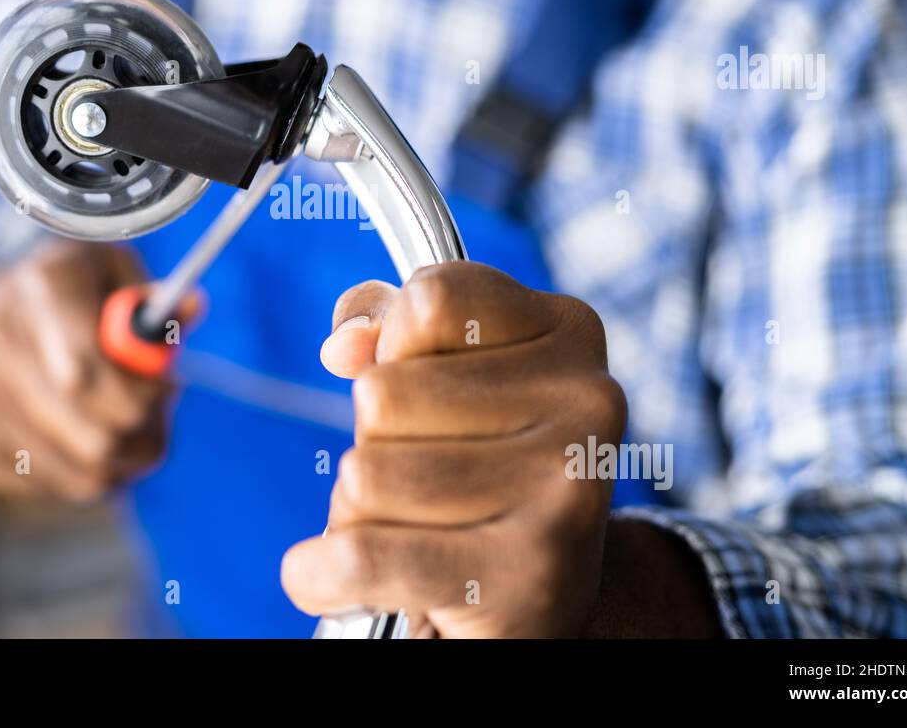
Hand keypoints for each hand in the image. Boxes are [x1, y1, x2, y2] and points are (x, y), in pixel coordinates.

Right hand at [0, 240, 195, 500]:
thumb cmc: (58, 297)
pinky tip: (83, 436)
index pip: (92, 368)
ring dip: (125, 460)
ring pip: (86, 474)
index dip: (143, 391)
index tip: (168, 385)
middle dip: (145, 432)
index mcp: (43, 285)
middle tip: (157, 414)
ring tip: (129, 426)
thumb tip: (194, 308)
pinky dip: (86, 473)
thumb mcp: (106, 272)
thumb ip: (153, 299)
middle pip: (97, 435)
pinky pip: (58, 489)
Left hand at [280, 261, 626, 636]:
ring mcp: (564, 489)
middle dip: (373, 445)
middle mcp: (586, 402)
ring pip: (364, 474)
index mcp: (569, 331)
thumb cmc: (479, 469)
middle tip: (424, 484)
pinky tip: (336, 579)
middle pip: (380, 394)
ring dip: (356, 514)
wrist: (540, 606)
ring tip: (415, 530)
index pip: (427, 301)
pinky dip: (320, 574)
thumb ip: (390, 325)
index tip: (426, 392)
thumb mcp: (446, 372)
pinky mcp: (526, 576)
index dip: (394, 348)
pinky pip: (360, 555)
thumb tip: (345, 346)